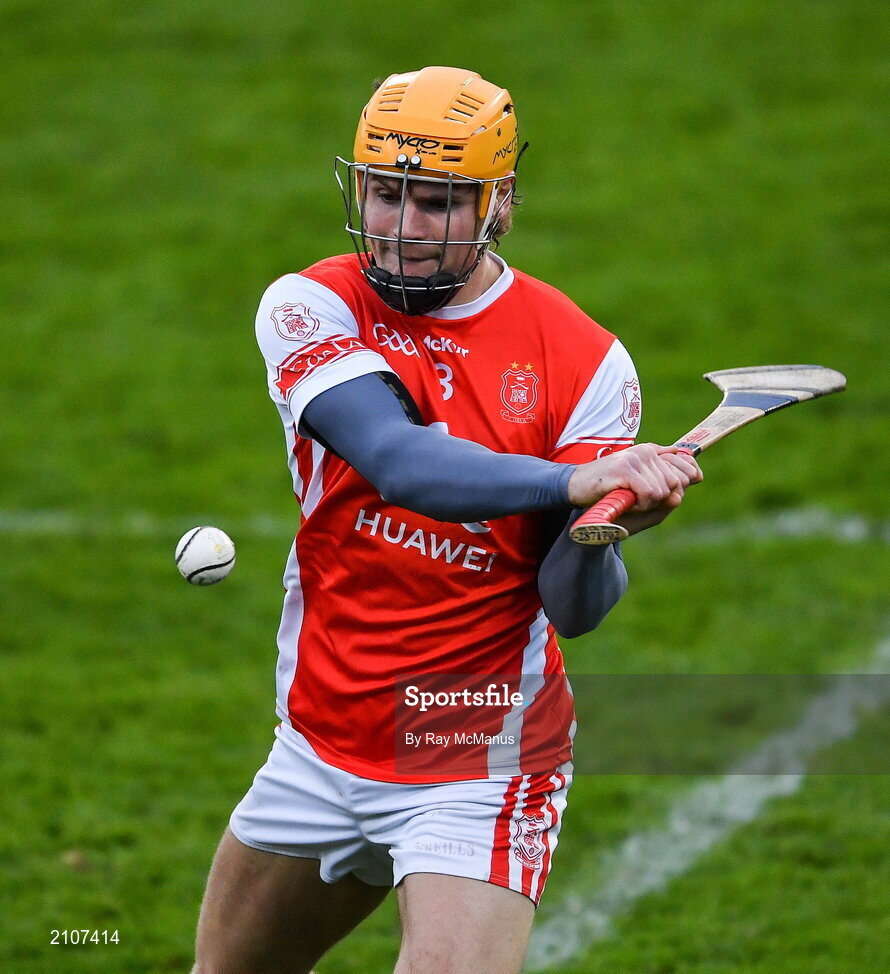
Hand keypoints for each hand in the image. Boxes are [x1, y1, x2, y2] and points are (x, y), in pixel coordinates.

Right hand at [567, 444, 702, 536]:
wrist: (575, 488)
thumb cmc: (608, 492)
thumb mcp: (640, 492)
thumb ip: (663, 492)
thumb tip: (679, 496)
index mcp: (652, 452)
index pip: (686, 469)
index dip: (679, 487)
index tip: (658, 496)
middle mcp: (647, 451)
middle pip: (675, 484)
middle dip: (658, 499)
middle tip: (636, 499)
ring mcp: (636, 458)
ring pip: (663, 491)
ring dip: (646, 504)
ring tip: (627, 498)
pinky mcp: (626, 468)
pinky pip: (650, 494)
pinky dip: (639, 505)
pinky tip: (624, 500)